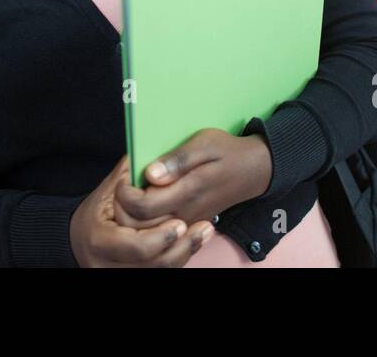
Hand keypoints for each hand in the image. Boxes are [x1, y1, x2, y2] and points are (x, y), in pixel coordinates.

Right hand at [69, 155, 215, 266]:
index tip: (181, 223)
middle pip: (152, 265)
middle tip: (203, 228)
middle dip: (181, 248)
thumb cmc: (98, 209)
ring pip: (159, 272)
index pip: (136, 246)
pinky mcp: (130, 277)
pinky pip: (159, 273)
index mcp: (99, 239)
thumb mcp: (109, 188)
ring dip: (184, 254)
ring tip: (204, 233)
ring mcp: (116, 275)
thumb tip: (154, 156)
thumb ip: (130, 174)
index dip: (161, 237)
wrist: (80, 237)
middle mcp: (106, 264)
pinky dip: (177, 258)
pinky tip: (191, 243)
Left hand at [112, 127, 272, 229]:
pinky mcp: (188, 224)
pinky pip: (159, 231)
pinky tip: (147, 198)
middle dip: (122, 207)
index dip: (124, 193)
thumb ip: (177, 160)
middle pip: (138, 225)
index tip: (124, 177)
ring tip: (133, 190)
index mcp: (186, 191)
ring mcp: (186, 221)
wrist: (254, 171)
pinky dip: (145, 220)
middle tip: (124, 185)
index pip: (141, 206)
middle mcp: (184, 213)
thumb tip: (150, 173)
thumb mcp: (204, 144)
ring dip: (132, 214)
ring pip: (146, 232)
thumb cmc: (226, 152)